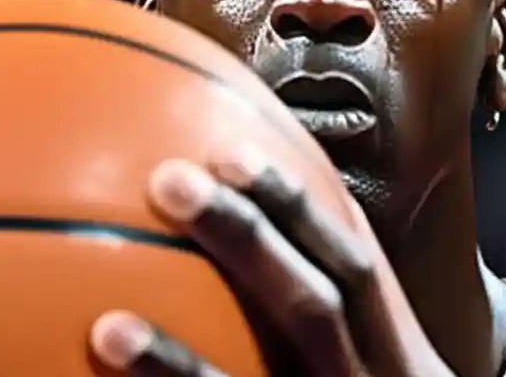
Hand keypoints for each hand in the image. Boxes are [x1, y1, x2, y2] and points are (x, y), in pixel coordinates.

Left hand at [89, 141, 454, 375]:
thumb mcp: (379, 371)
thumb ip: (336, 317)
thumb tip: (248, 237)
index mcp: (396, 356)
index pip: (356, 264)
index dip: (300, 207)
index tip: (231, 151)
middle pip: (317, 309)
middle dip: (249, 240)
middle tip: (166, 180)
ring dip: (183, 365)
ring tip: (108, 328)